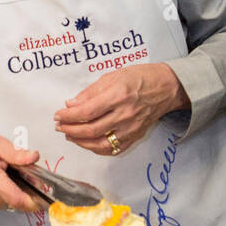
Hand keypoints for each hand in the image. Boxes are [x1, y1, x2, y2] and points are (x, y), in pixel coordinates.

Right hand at [0, 137, 46, 210]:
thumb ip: (16, 153)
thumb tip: (33, 157)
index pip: (17, 199)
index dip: (35, 200)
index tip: (45, 194)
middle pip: (19, 203)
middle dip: (31, 193)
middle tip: (32, 178)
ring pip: (15, 204)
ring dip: (23, 193)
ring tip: (19, 176)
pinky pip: (9, 202)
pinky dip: (15, 193)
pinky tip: (12, 181)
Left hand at [53, 63, 188, 155]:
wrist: (167, 88)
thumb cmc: (139, 78)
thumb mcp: (112, 76)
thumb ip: (90, 92)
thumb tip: (71, 104)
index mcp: (118, 96)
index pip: (87, 111)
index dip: (69, 116)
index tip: (58, 115)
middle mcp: (125, 114)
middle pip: (91, 130)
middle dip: (70, 130)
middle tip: (59, 126)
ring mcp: (131, 128)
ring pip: (100, 144)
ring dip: (80, 142)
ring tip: (69, 135)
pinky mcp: (135, 137)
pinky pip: (113, 149)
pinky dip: (96, 149)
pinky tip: (87, 142)